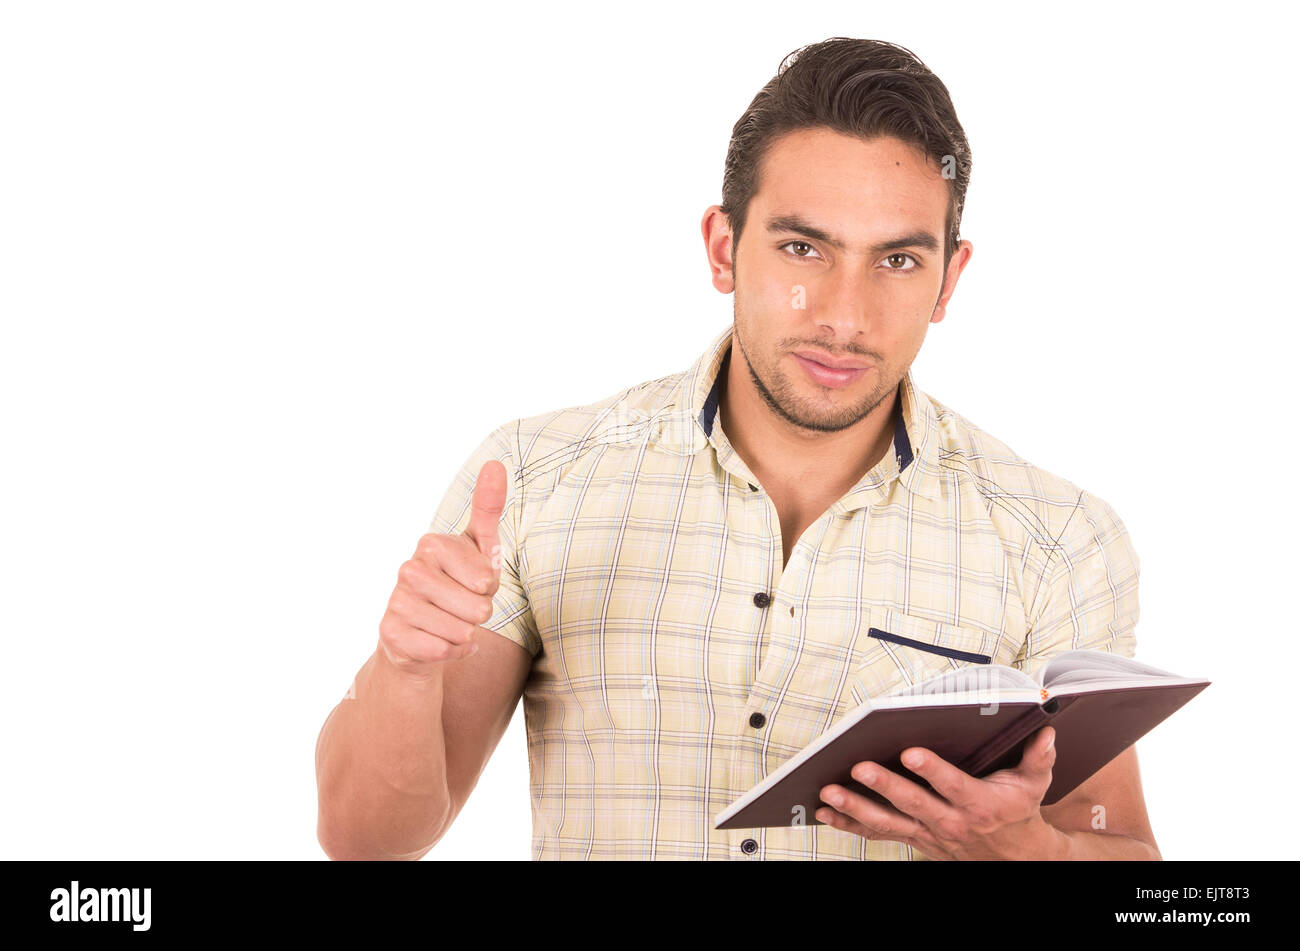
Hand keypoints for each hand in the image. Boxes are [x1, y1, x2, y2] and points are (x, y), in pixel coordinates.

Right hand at [377, 459, 507, 680]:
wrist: (423, 630)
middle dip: (479, 614)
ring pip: (461, 632)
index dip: (489, 588)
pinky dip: (451, 652)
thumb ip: (488, 507)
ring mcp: (397, 603)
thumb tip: (494, 464)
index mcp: (431, 545)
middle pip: (478, 608)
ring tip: (449, 622)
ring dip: (465, 634)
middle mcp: (408, 570)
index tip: (472, 583)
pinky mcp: (391, 635)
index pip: (486, 580)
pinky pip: (442, 652)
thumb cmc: (458, 584)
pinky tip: (439, 642)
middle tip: (460, 606)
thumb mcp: (479, 546)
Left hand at [816, 725, 1064, 859]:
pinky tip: (826, 812)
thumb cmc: (1019, 811)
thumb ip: (1039, 757)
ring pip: (888, 822)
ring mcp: (929, 833)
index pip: (953, 785)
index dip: (932, 770)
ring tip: (829, 792)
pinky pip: (878, 833)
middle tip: (858, 767)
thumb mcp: (1034, 784)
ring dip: (856, 808)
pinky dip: (851, 824)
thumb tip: (1045, 730)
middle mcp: (951, 821)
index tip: (911, 752)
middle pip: (912, 803)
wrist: (1016, 858)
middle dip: (884, 785)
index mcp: (979, 803)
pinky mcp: (915, 838)